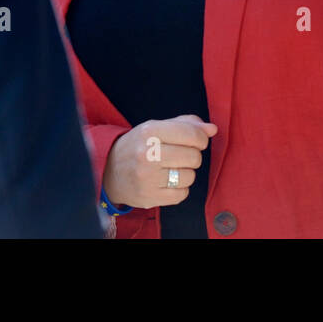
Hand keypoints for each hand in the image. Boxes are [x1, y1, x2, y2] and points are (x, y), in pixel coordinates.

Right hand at [101, 114, 217, 209]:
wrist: (110, 170)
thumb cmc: (140, 145)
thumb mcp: (158, 127)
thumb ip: (186, 124)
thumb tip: (212, 129)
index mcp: (150, 131)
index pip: (192, 135)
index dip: (201, 138)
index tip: (197, 141)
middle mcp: (147, 153)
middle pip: (194, 157)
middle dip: (193, 156)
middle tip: (181, 156)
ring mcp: (147, 177)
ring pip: (189, 176)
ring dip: (186, 173)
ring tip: (172, 168)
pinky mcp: (148, 196)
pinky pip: (181, 194)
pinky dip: (180, 189)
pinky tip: (168, 181)